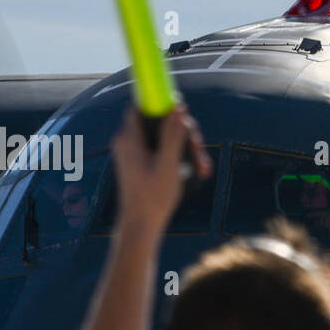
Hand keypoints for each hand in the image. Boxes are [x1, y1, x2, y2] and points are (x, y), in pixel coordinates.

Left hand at [109, 105, 210, 234]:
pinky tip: (193, 173)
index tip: (183, 113)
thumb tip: (178, 107)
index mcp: (129, 138)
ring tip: (201, 168)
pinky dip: (176, 158)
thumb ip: (172, 135)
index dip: (164, 104)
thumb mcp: (168, 165)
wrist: (140, 224)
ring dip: (184, 149)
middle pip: (158, 123)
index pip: (144, 105)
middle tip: (199, 151)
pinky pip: (159, 151)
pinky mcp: (138, 163)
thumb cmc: (153, 197)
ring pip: (162, 138)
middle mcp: (127, 141)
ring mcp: (132, 152)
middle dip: (183, 134)